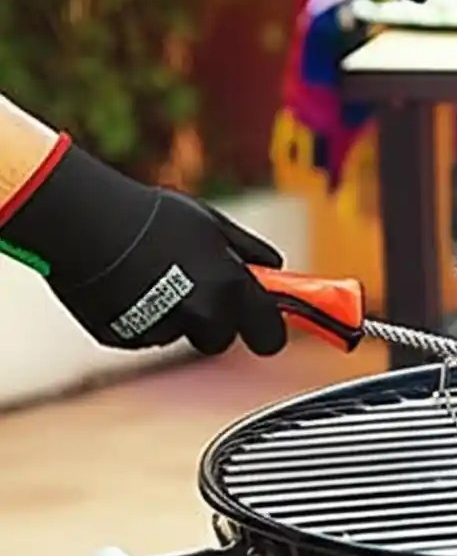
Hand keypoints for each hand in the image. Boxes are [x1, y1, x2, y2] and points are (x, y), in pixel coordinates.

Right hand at [0, 140, 287, 355]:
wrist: (83, 222)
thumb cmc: (150, 216)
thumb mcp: (212, 224)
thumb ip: (248, 251)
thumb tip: (274, 268)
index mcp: (229, 287)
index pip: (269, 334)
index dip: (268, 331)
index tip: (266, 329)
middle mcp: (200, 314)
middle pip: (220, 339)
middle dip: (214, 321)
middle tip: (195, 288)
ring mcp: (161, 329)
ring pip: (180, 335)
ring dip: (174, 316)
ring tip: (152, 276)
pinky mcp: (125, 337)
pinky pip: (143, 335)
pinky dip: (140, 318)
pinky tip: (127, 286)